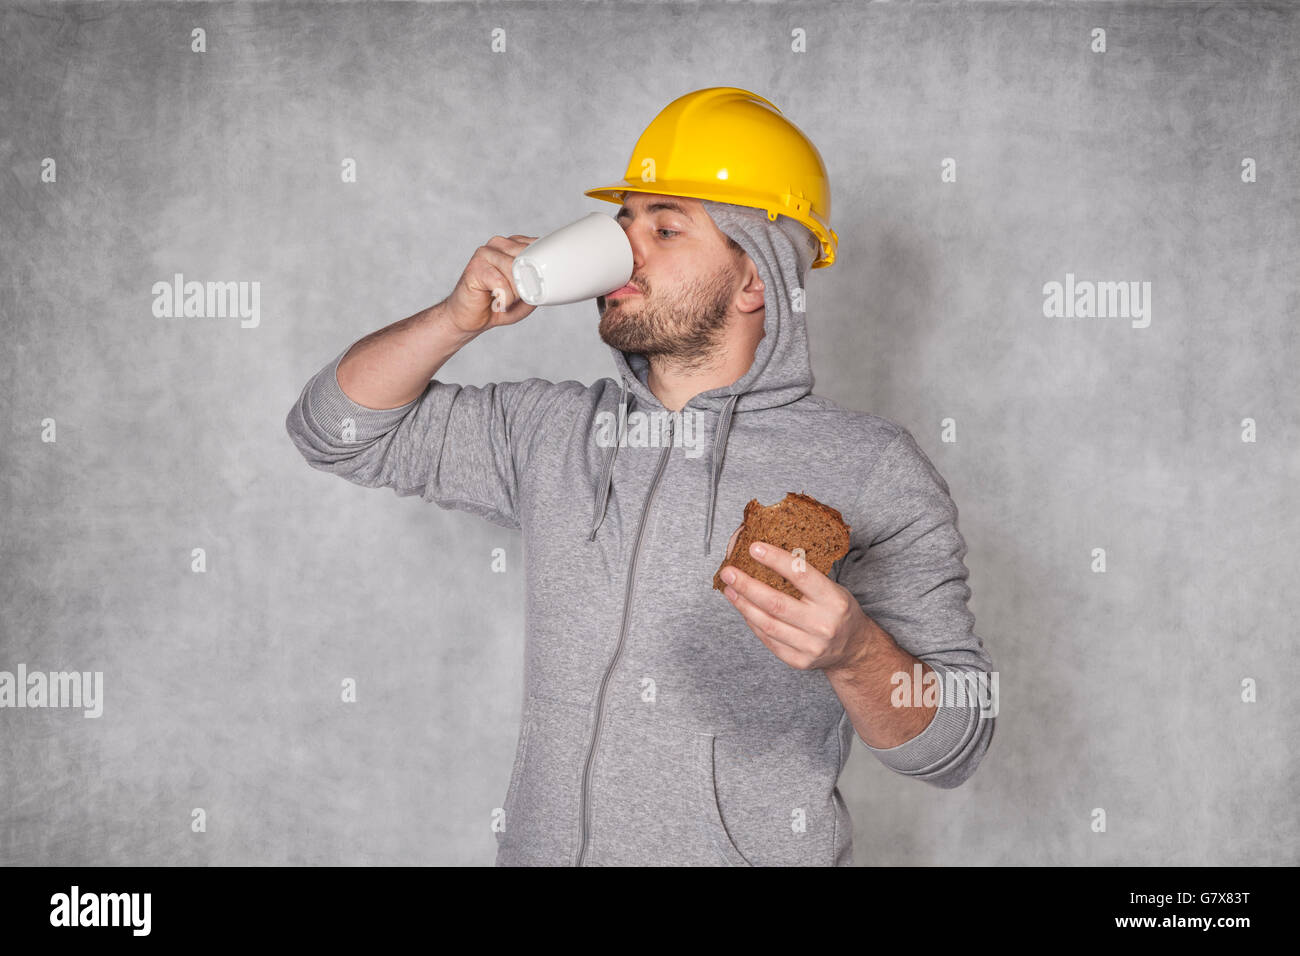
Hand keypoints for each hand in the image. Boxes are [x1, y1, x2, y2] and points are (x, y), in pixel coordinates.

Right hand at [441, 234, 540, 333]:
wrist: (469, 318)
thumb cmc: (499, 304)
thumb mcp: (528, 294)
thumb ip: (540, 282)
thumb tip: (552, 277)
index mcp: (514, 244)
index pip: (538, 249)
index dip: (541, 272)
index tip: (534, 288)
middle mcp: (500, 243)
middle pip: (528, 260)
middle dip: (526, 285)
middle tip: (516, 297)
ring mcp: (486, 252)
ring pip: (516, 272)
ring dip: (515, 294)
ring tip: (505, 299)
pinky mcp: (476, 266)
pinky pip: (502, 284)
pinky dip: (504, 300)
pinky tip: (496, 301)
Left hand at [718, 533, 871, 672]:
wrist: (853, 648)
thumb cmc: (836, 610)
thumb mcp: (832, 588)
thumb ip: (804, 576)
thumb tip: (765, 555)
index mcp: (833, 600)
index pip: (801, 575)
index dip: (775, 560)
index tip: (754, 548)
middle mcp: (823, 624)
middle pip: (776, 603)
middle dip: (747, 586)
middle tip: (728, 572)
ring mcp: (811, 646)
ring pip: (767, 624)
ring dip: (743, 605)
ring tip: (729, 589)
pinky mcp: (799, 661)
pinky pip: (768, 640)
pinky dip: (753, 623)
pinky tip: (744, 609)